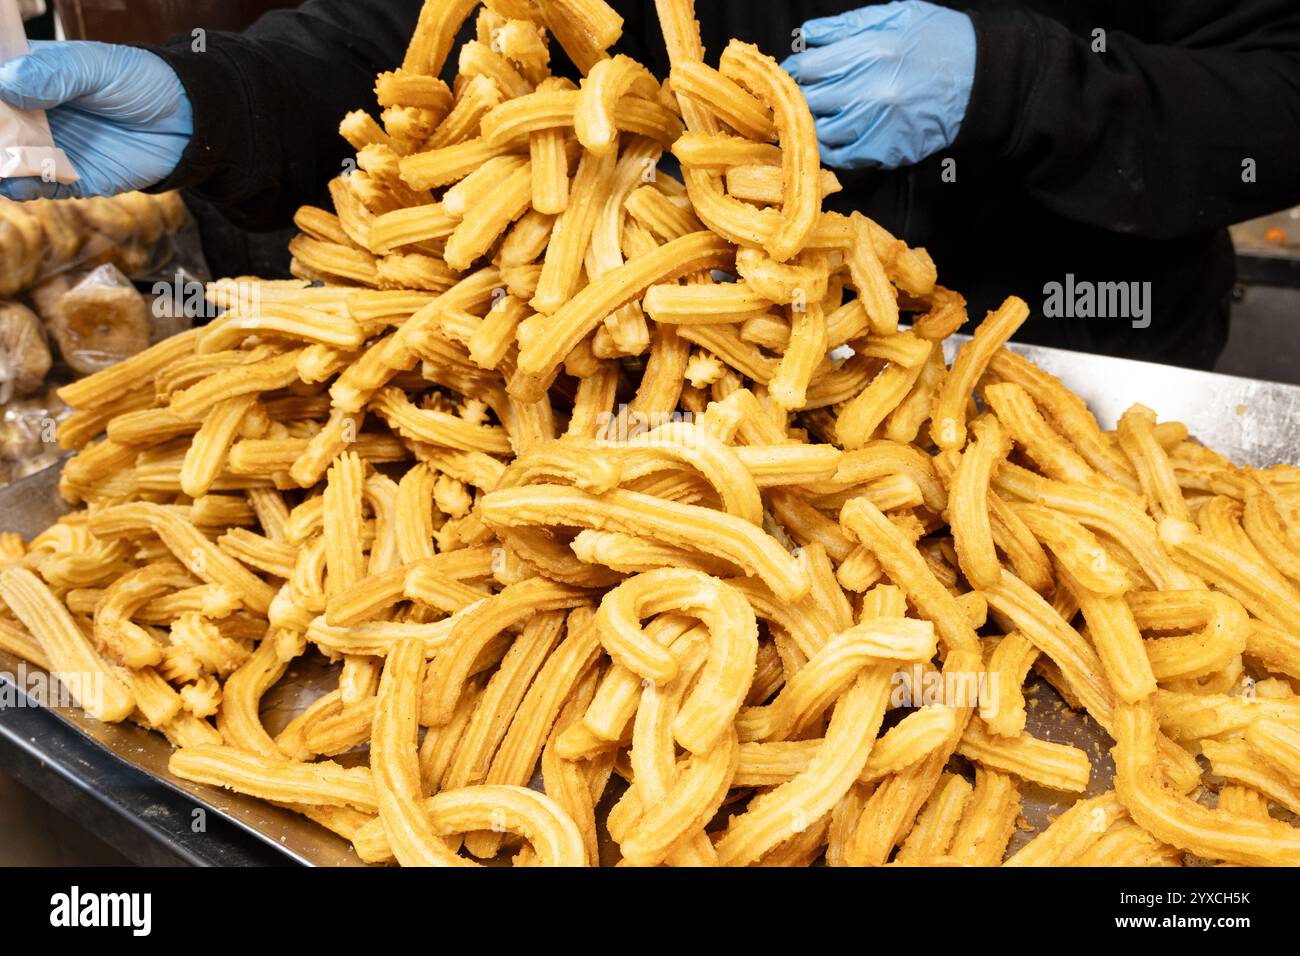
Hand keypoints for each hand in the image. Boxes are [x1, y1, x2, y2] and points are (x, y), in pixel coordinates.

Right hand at [0, 41, 191, 198]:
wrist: (184, 122)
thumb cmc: (139, 84)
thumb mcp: (95, 67)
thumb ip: (53, 74)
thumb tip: (5, 82)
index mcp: (30, 75)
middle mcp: (31, 112)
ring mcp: (46, 146)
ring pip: (5, 157)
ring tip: (3, 158)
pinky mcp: (67, 178)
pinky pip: (33, 186)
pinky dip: (20, 185)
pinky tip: (17, 180)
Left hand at [781, 1, 975, 169]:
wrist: (983, 77)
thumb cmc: (940, 39)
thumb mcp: (896, 16)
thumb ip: (846, 26)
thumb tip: (807, 36)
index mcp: (870, 53)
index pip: (808, 69)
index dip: (794, 72)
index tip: (793, 75)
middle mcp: (871, 92)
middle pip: (811, 102)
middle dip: (801, 98)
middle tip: (801, 96)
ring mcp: (879, 126)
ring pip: (822, 134)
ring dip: (813, 126)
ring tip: (817, 116)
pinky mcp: (888, 151)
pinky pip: (845, 157)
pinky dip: (834, 148)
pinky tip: (836, 136)